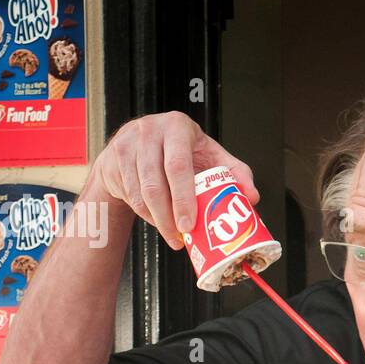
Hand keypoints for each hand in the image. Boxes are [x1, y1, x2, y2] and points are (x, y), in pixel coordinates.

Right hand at [91, 112, 259, 249]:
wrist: (135, 144)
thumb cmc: (178, 150)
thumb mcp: (208, 153)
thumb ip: (234, 172)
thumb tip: (251, 197)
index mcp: (177, 127)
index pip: (179, 165)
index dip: (184, 198)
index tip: (189, 223)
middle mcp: (149, 132)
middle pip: (156, 184)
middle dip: (169, 215)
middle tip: (181, 236)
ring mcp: (126, 145)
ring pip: (141, 194)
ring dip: (158, 220)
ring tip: (173, 235)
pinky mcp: (113, 161)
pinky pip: (130, 197)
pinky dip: (146, 215)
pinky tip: (159, 221)